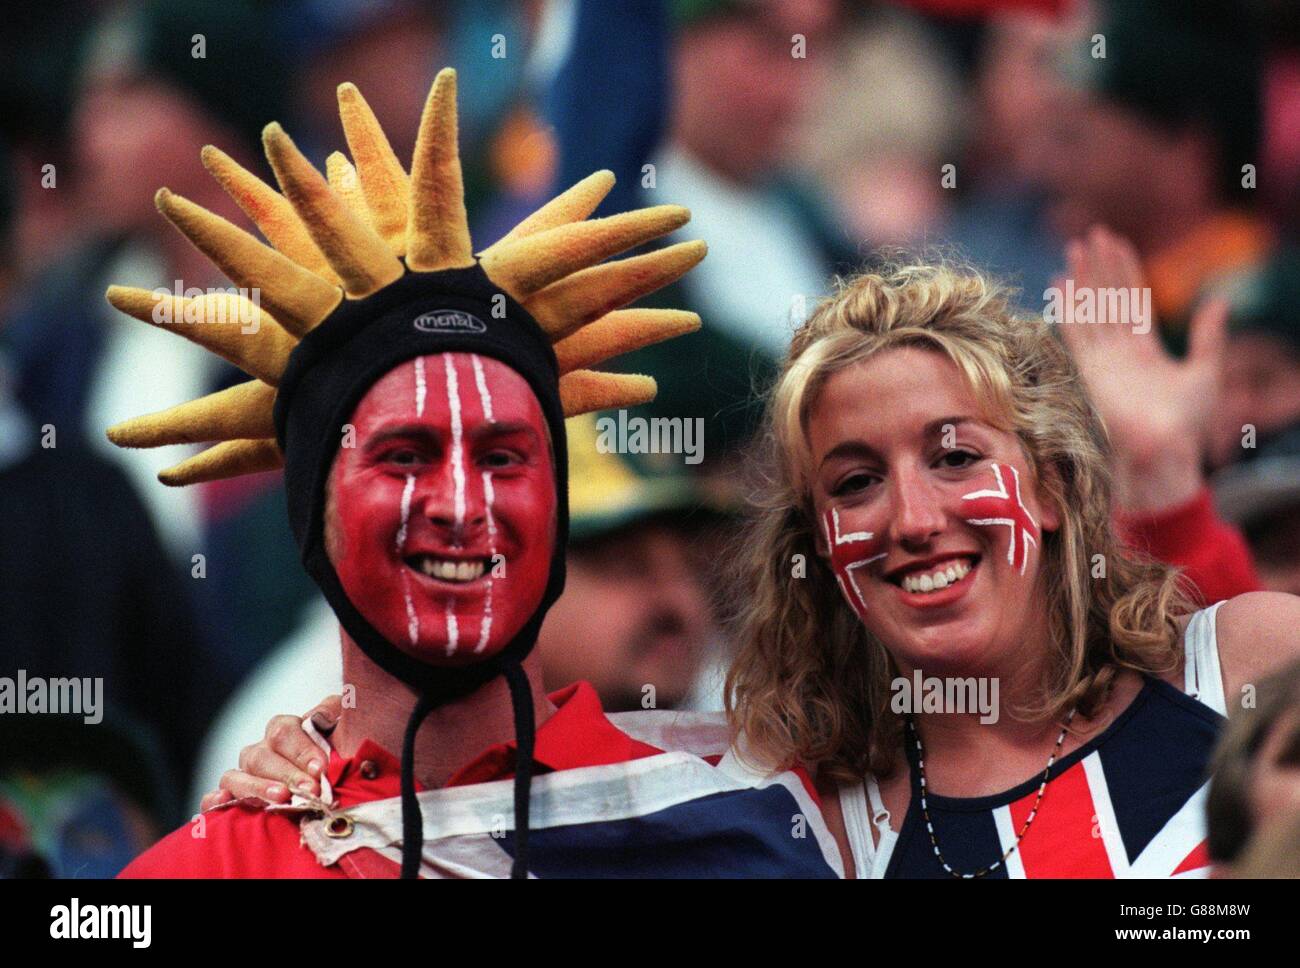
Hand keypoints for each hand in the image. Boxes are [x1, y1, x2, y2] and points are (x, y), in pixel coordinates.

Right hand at [198, 695, 343, 811]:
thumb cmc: (335, 755)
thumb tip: (320, 714)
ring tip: (281, 798)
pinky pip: (214, 796)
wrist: (327, 786)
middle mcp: (260, 751)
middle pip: (261, 756)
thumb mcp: (341, 730)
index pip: (284, 732)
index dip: (301, 749)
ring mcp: (244, 774)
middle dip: (288, 774)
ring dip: (258, 787)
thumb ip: (333, 713)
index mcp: (284, 731)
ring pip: (236, 775)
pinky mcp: (232, 798)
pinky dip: (215, 799)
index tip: (321, 768)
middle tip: (311, 790)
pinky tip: (223, 801)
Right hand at [1056, 225, 1228, 512]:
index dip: (1126, 271)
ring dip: (1083, 278)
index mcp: (1146, 349)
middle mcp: (1120, 351)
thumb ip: (1208, 336)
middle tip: (1091, 235)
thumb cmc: (1186, 422)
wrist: (1161, 450)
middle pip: (1107, 298)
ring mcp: (1102, 359)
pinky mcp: (1089, 369)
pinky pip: (1076, 331)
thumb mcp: (1206, 372)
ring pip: (1091, 308)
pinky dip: (1068, 308)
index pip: (1133, 301)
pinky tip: (1060, 285)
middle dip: (1100, 266)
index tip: (1117, 243)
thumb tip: (1219, 300)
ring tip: (1075, 249)